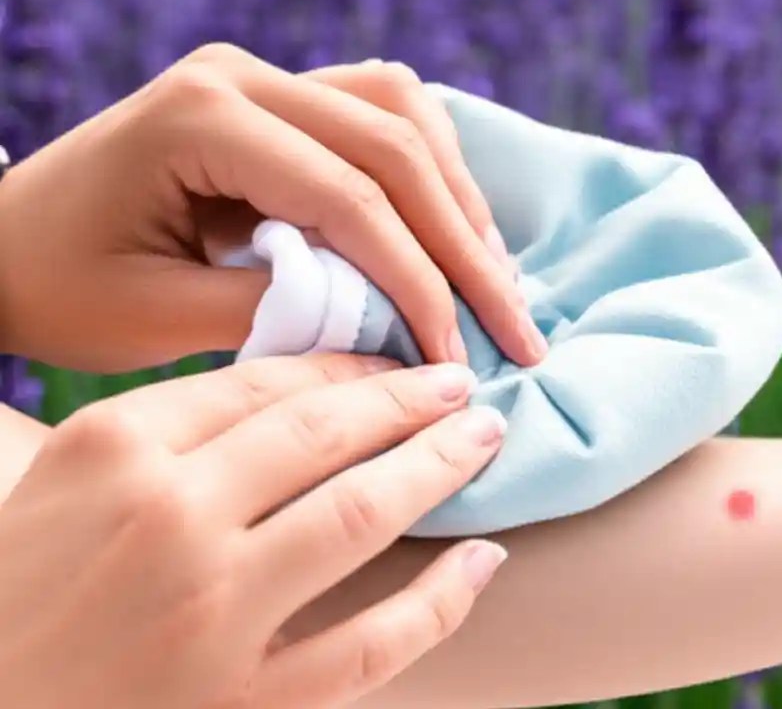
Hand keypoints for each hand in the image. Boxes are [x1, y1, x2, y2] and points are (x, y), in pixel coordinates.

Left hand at [0, 43, 545, 372]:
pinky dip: (433, 180)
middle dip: (467, 247)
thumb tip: (391, 323)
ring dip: (460, 202)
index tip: (458, 357)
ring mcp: (264, 82)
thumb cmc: (61, 286)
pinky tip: (455, 239)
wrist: (1, 245)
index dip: (419, 281)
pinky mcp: (282, 105)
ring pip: (407, 116)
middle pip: (397, 146)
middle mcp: (242, 78)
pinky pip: (386, 121)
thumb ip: (279, 311)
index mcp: (201, 116)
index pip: (349, 196)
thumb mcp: (156, 316)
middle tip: (518, 328)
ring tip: (493, 285)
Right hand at [0, 353, 508, 707]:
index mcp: (115, 448)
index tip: (397, 358)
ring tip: (485, 438)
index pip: (267, 384)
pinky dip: (443, 599)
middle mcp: (170, 521)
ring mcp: (213, 616)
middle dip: (411, 400)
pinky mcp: (247, 702)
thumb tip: (295, 389)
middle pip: (326, 435)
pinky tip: (482, 559)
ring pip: (362, 516)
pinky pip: (375, 644)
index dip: (351, 365)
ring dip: (441, 467)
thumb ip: (167, 424)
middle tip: (463, 384)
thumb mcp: (63, 475)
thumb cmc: (16, 585)